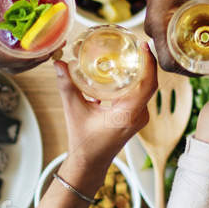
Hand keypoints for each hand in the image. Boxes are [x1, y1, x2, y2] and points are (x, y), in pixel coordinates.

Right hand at [0, 0, 55, 71]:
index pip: (7, 59)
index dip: (32, 58)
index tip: (50, 46)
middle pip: (8, 65)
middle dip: (33, 59)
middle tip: (52, 42)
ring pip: (0, 59)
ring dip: (22, 54)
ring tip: (41, 37)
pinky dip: (9, 45)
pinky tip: (19, 29)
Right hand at [55, 47, 157, 179]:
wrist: (89, 163)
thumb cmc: (84, 142)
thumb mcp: (74, 111)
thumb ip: (67, 86)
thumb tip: (59, 64)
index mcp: (128, 114)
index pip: (148, 84)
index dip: (149, 64)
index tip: (145, 46)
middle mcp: (138, 115)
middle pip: (148, 83)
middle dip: (143, 62)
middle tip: (134, 44)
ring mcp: (138, 117)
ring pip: (143, 88)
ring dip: (139, 72)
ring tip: (130, 53)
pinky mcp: (134, 117)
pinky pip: (138, 95)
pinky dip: (133, 82)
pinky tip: (123, 71)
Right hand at [143, 0, 208, 74]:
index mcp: (159, 25)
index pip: (170, 64)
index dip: (191, 71)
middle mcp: (154, 28)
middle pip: (172, 60)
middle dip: (195, 64)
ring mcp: (156, 23)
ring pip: (172, 50)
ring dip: (191, 54)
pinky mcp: (160, 17)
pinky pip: (172, 38)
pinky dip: (187, 42)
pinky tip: (207, 36)